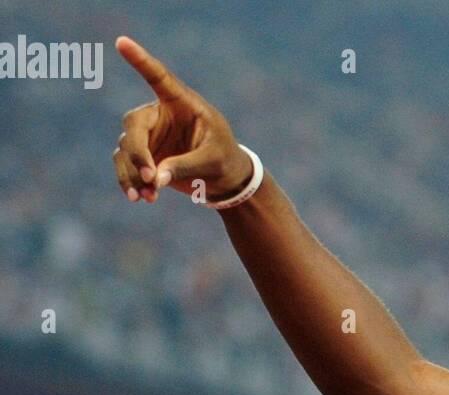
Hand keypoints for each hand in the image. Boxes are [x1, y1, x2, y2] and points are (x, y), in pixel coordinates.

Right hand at [111, 35, 253, 204]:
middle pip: (134, 125)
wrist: (225, 180)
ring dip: (133, 174)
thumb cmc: (225, 160)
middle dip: (138, 153)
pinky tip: (140, 199)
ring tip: (148, 197)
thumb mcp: (213, 162)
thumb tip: (156, 179)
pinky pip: (125, 167)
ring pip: (126, 150)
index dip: (140, 60)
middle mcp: (159, 115)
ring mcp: (148, 136)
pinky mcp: (143, 156)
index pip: (159, 78)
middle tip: (151, 177)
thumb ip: (186, 166)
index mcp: (181, 104)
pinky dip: (130, 183)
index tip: (122, 42)